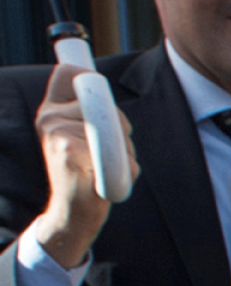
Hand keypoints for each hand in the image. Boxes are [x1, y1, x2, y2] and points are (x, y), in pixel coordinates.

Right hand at [30, 64, 133, 268]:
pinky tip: (106, 179)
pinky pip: (117, 151)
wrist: (74, 211)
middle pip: (106, 102)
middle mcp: (49, 117)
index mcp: (51, 110)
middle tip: (111, 151)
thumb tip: (103, 88)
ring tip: (108, 167)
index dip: (92, 80)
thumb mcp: (86, 137)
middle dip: (123, 127)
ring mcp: (56, 132)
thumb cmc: (88, 173)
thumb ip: (93, 113)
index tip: (99, 99)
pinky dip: (125, 168)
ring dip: (126, 150)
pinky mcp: (68, 150)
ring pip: (116, 128)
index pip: (70, 73)